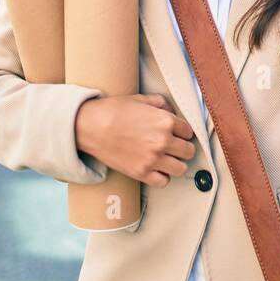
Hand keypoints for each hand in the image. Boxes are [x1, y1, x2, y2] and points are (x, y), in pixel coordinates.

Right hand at [74, 93, 195, 186]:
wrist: (90, 126)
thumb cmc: (112, 110)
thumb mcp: (140, 99)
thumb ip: (161, 103)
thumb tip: (171, 111)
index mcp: (165, 121)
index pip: (189, 132)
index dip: (183, 133)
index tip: (177, 134)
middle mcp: (163, 141)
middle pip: (189, 151)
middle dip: (183, 148)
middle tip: (174, 147)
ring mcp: (152, 159)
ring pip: (180, 168)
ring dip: (176, 163)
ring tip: (167, 160)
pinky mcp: (141, 172)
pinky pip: (163, 181)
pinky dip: (162, 176)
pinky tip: (156, 169)